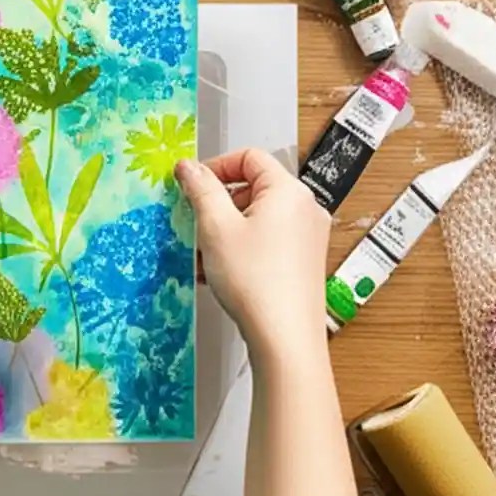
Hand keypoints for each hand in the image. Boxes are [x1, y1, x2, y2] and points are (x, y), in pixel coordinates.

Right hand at [175, 149, 330, 355]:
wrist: (284, 338)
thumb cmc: (253, 279)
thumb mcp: (216, 228)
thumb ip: (201, 190)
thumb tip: (188, 166)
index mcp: (288, 191)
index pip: (250, 157)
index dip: (216, 167)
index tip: (190, 187)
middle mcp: (305, 208)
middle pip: (254, 189)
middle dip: (218, 205)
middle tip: (194, 227)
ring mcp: (308, 237)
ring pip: (257, 219)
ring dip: (225, 231)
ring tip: (203, 257)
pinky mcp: (303, 262)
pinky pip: (267, 242)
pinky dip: (241, 249)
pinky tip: (218, 274)